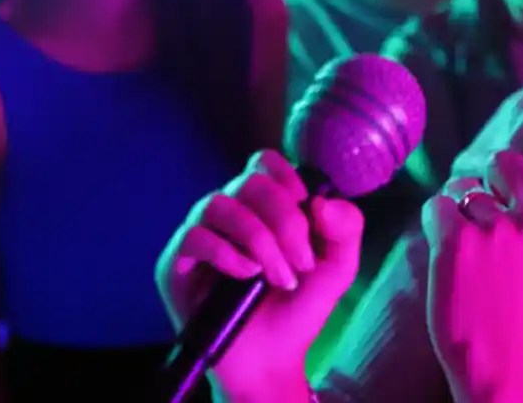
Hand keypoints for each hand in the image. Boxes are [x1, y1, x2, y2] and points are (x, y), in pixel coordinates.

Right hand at [156, 150, 363, 396]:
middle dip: (285, 220)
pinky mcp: (175, 263)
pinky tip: (246, 276)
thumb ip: (346, 229)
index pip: (263, 163)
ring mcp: (200, 235)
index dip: (286, 177)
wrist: (271, 359)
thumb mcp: (338, 268)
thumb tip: (323, 201)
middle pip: (250, 181)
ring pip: (221, 204)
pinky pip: (194, 236)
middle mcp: (228, 213)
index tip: (308, 209)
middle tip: (302, 262)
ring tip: (278, 277)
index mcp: (262, 206)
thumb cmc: (298, 308)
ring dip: (259, 240)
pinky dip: (227, 253)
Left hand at [422, 140, 522, 401]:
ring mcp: (491, 228)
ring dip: (455, 212)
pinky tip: (446, 252)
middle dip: (475, 185)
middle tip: (474, 223)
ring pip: (458, 189)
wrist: (499, 351)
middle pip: (488, 166)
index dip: (495, 180)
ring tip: (466, 250)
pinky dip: (435, 225)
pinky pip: (436, 207)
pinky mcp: (456, 241)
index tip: (493, 205)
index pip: (513, 163)